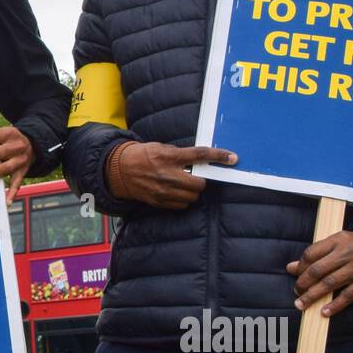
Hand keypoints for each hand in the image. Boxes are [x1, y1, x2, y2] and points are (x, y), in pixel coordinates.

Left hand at [0, 127, 34, 202]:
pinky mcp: (23, 172)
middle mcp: (16, 147)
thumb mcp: (2, 133)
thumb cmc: (10, 140)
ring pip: (4, 168)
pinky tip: (6, 202)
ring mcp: (20, 161)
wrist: (34, 144)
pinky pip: (17, 183)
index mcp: (9, 134)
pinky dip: (12, 193)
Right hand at [108, 142, 236, 208]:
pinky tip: (175, 192)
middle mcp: (167, 174)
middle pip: (199, 183)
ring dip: (192, 191)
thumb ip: (180, 155)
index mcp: (169, 156)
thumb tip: (199, 161)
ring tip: (182, 184)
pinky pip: (182, 204)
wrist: (120, 170)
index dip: (218, 156)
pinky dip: (183, 199)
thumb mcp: (161, 147)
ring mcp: (163, 190)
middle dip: (200, 180)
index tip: (232, 158)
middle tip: (194, 176)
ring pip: (192, 196)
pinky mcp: (159, 201)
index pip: (199, 155)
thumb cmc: (143, 155)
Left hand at [286, 232, 352, 317]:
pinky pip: (348, 295)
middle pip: (318, 270)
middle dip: (303, 283)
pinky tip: (324, 312)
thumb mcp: (340, 242)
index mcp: (338, 240)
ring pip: (330, 284)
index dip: (300, 266)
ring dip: (313, 296)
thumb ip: (317, 253)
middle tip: (296, 292)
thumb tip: (291, 267)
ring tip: (301, 304)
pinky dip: (335, 305)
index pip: (311, 253)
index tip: (295, 274)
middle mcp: (346, 254)